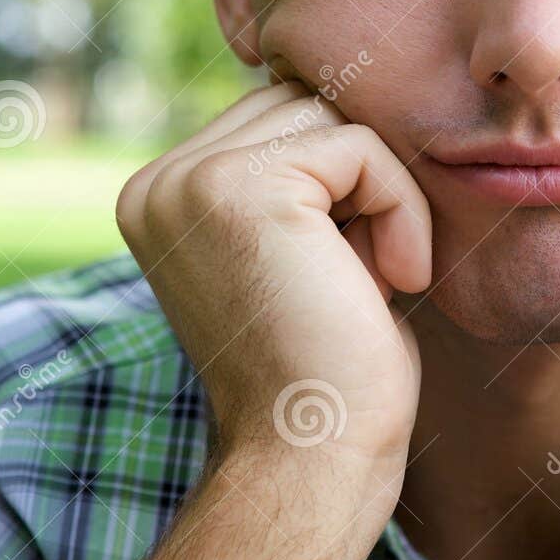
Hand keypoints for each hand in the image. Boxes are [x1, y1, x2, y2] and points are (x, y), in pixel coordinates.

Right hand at [116, 79, 431, 479]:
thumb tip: (344, 103)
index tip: (351, 273)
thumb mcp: (302, 257)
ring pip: (331, 117)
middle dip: (357, 181)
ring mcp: (190, 182)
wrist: (314, 457)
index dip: (341, 185)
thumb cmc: (332, 372)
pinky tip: (393, 283)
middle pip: (300, 105)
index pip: (278, 122)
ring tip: (375, 277)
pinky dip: (401, 208)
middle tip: (367, 275)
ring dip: (381, 194)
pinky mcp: (239, 188)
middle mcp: (158, 183)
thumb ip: (300, 182)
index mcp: (161, 197)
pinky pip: (361, 146)